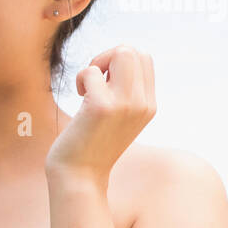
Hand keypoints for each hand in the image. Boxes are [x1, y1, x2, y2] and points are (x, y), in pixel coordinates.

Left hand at [46, 45, 155, 186]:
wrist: (79, 176)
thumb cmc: (91, 143)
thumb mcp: (117, 115)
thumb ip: (124, 90)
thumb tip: (114, 56)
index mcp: (149, 105)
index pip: (144, 58)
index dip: (118, 61)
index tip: (104, 82)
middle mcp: (143, 104)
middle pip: (135, 51)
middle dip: (108, 56)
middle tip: (95, 81)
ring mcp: (126, 104)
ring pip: (122, 52)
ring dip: (96, 63)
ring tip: (87, 87)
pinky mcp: (102, 107)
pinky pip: (91, 71)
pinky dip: (81, 78)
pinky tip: (79, 98)